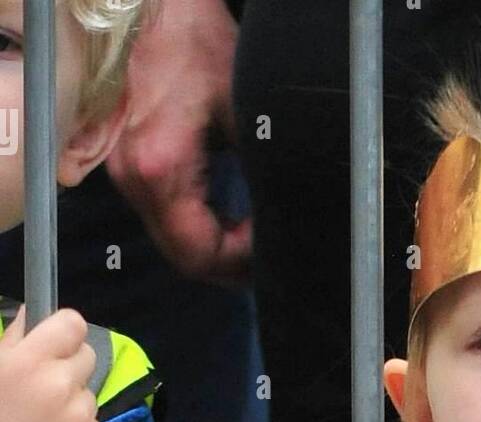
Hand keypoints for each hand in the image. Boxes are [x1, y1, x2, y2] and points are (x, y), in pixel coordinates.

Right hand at [0, 307, 100, 421]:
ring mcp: (80, 418)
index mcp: (27, 362)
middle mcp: (58, 386)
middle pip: (88, 357)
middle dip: (68, 368)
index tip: (56, 344)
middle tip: (43, 389)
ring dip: (72, 403)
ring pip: (89, 395)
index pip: (73, 324)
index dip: (66, 332)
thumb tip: (32, 317)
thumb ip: (12, 344)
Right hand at [106, 0, 250, 286]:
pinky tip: (226, 222)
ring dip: (212, 250)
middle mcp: (134, 180)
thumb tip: (285, 215)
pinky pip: (162, 217)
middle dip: (227, 266)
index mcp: (162, 170)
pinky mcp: (126, 165)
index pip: (199, 252)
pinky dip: (195, 228)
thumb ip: (260, 171)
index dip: (239, 264)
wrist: (147, 9)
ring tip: (251, 244)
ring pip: (171, 241)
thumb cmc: (196, 47)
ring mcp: (125, 174)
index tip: (270, 253)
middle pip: (182, 257)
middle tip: (265, 262)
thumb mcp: (244, 110)